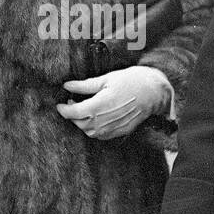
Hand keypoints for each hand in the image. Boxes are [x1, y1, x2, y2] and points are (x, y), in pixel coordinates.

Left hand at [57, 66, 171, 139]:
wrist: (154, 92)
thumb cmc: (131, 81)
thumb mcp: (106, 79)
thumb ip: (84, 85)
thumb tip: (67, 86)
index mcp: (99, 105)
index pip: (74, 112)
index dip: (64, 110)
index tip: (59, 105)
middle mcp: (104, 120)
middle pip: (80, 123)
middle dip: (72, 115)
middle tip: (71, 103)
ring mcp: (113, 128)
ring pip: (89, 132)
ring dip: (82, 123)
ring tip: (83, 110)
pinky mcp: (120, 131)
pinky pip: (101, 135)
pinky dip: (94, 129)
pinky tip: (95, 118)